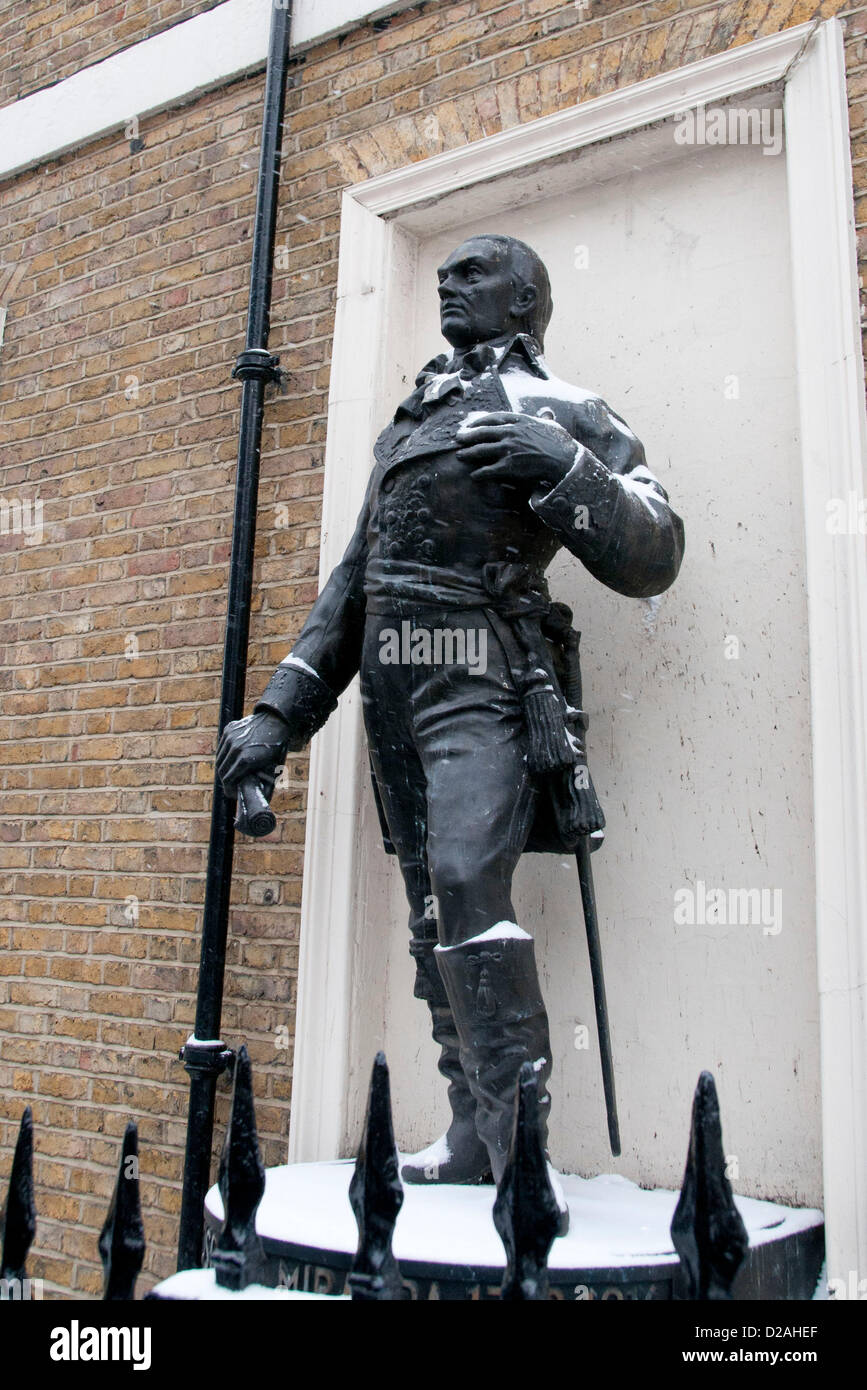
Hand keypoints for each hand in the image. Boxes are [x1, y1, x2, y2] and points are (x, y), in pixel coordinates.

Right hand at [216, 711, 289, 796]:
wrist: (276, 721)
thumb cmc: (276, 747)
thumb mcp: (275, 769)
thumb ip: (267, 787)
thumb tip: (262, 804)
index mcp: (246, 760)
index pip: (228, 780)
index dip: (229, 790)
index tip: (232, 794)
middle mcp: (236, 748)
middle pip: (222, 771)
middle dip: (225, 781)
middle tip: (231, 786)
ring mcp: (231, 737)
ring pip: (219, 759)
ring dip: (223, 769)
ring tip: (230, 775)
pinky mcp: (228, 730)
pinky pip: (222, 747)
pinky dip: (224, 756)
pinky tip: (231, 761)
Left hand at [455, 411, 577, 489]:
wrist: (564, 461)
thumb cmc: (561, 444)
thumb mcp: (552, 426)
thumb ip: (545, 419)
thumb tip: (546, 413)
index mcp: (520, 421)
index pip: (494, 417)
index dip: (480, 421)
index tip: (471, 424)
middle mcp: (510, 432)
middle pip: (482, 432)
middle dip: (468, 436)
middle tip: (458, 439)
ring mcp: (508, 449)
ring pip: (481, 450)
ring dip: (468, 453)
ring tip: (460, 456)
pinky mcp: (508, 467)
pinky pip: (488, 470)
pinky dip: (479, 473)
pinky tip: (474, 475)